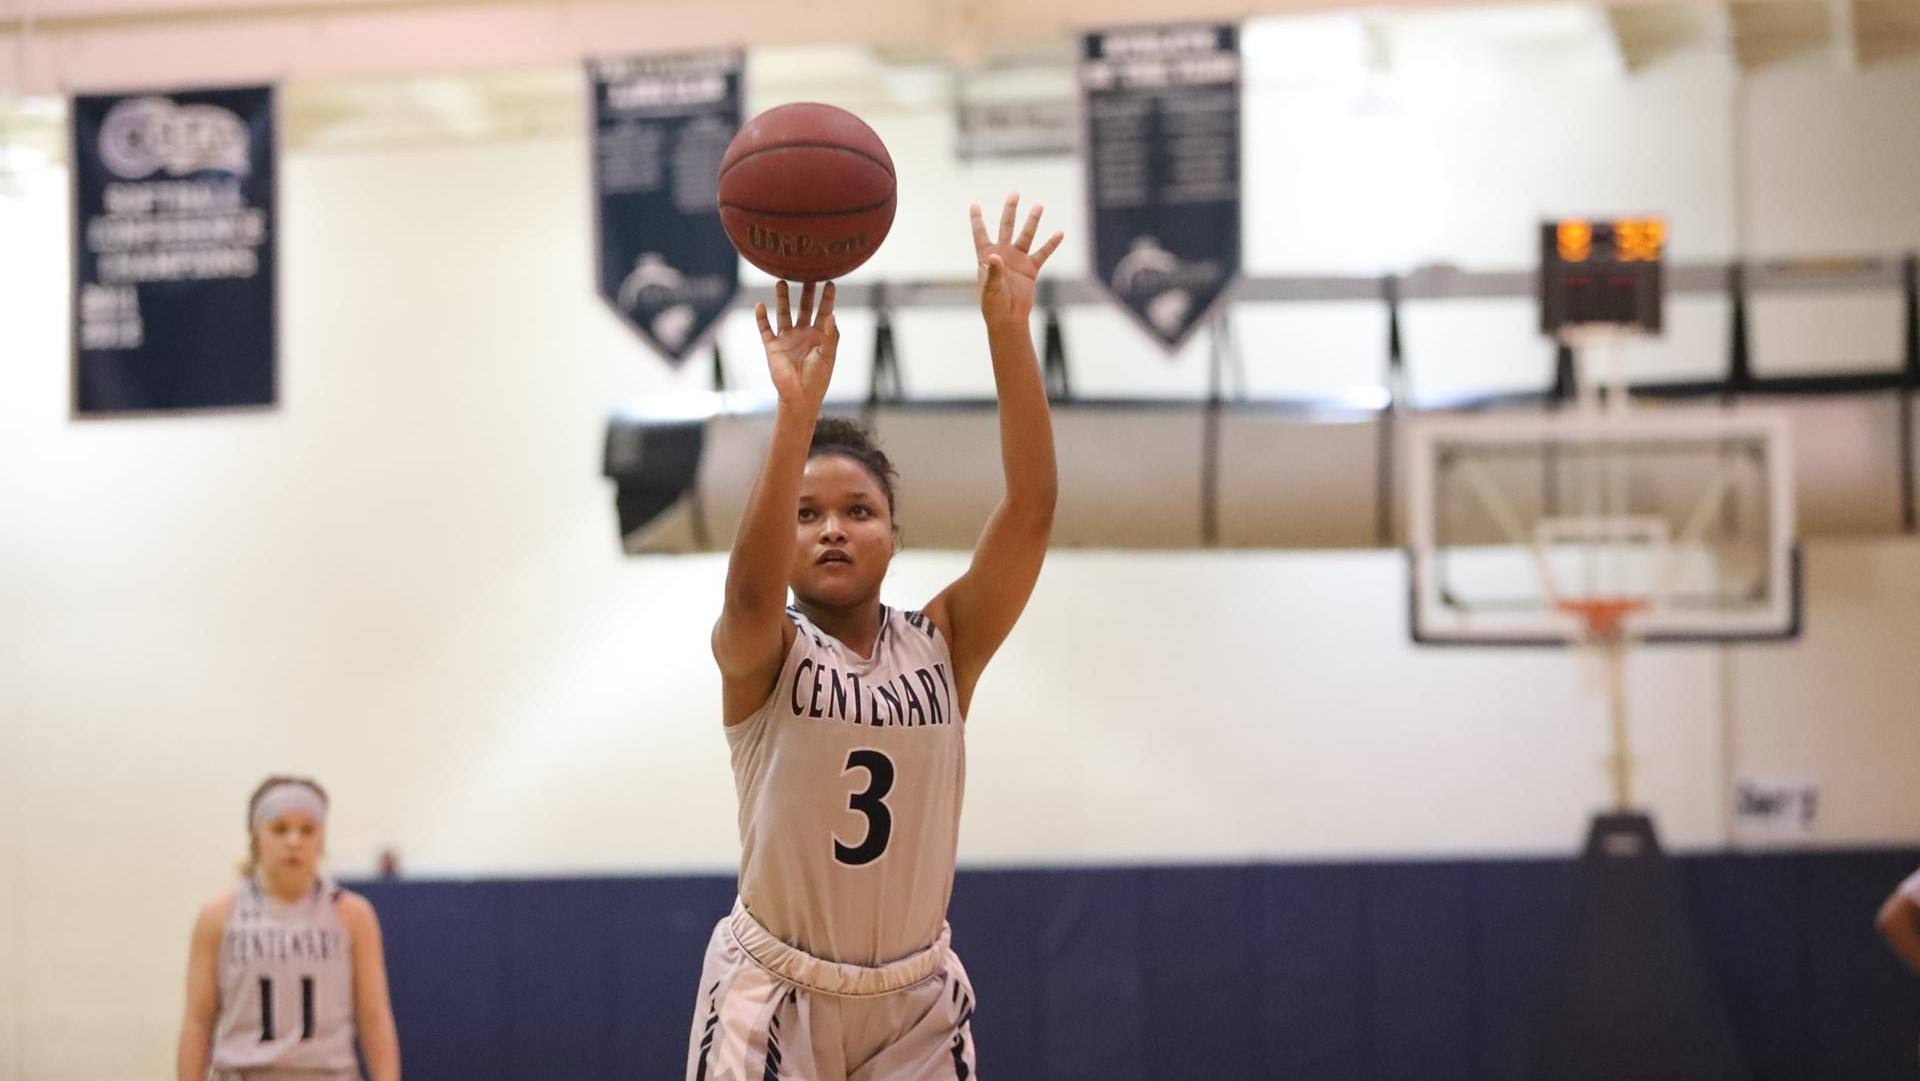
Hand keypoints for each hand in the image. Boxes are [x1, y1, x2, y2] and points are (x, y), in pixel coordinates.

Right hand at [756, 280, 837, 408]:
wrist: (800, 396)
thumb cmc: (818, 378)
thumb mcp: (828, 356)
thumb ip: (830, 336)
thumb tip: (831, 315)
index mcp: (819, 335)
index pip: (824, 311)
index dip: (827, 298)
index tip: (830, 282)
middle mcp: (803, 333)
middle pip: (804, 307)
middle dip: (806, 292)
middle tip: (807, 274)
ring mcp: (787, 338)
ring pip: (783, 313)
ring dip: (782, 299)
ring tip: (781, 282)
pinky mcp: (773, 346)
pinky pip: (765, 329)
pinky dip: (761, 318)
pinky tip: (759, 305)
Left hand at [972, 194, 1063, 329]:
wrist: (1008, 318)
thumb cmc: (993, 305)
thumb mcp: (990, 288)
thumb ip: (993, 272)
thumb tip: (995, 256)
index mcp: (986, 256)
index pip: (980, 233)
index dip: (977, 219)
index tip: (974, 204)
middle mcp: (1003, 254)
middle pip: (1006, 227)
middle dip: (1010, 210)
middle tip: (1015, 193)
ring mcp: (1017, 260)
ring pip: (1026, 235)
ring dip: (1032, 221)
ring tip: (1039, 205)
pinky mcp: (1030, 269)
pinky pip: (1042, 253)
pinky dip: (1051, 244)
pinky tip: (1059, 233)